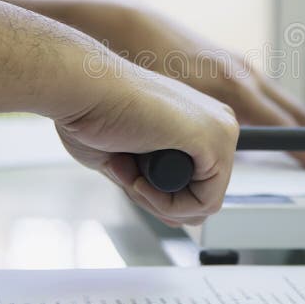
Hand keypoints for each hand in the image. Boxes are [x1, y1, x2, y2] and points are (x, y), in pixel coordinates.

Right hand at [55, 61, 238, 226]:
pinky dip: (168, 204)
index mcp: (203, 121)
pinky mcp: (216, 140)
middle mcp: (219, 123)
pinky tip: (140, 180)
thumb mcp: (128, 156)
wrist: (82, 87)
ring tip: (130, 174)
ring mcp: (222, 130)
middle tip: (127, 175)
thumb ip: (153, 182)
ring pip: (202, 204)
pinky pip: (204, 202)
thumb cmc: (94, 111)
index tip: (125, 173)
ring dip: (159, 203)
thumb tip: (174, 216)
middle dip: (159, 201)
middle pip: (202, 196)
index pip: (198, 185)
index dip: (157, 197)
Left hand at [91, 5, 304, 171]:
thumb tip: (214, 167)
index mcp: (233, 87)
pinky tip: (283, 116)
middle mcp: (243, 74)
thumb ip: (198, 135)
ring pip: (281, 98)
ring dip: (303, 118)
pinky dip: (280, 105)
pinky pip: (264, 89)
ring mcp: (238, 64)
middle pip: (294, 111)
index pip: (283, 126)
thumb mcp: (173, 107)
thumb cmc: (144, 67)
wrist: (129, 28)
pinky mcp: (229, 61)